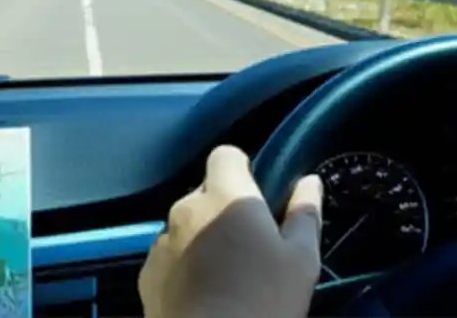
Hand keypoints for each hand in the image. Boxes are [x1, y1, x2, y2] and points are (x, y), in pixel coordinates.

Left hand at [138, 145, 322, 317]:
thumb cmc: (263, 301)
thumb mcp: (301, 260)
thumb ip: (305, 213)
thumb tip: (310, 182)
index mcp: (227, 196)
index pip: (226, 154)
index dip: (242, 169)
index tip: (259, 196)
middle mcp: (187, 209)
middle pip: (206, 192)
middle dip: (224, 208)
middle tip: (251, 243)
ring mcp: (161, 243)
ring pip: (186, 225)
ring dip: (202, 236)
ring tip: (225, 274)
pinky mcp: (146, 275)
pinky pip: (169, 255)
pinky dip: (184, 264)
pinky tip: (203, 293)